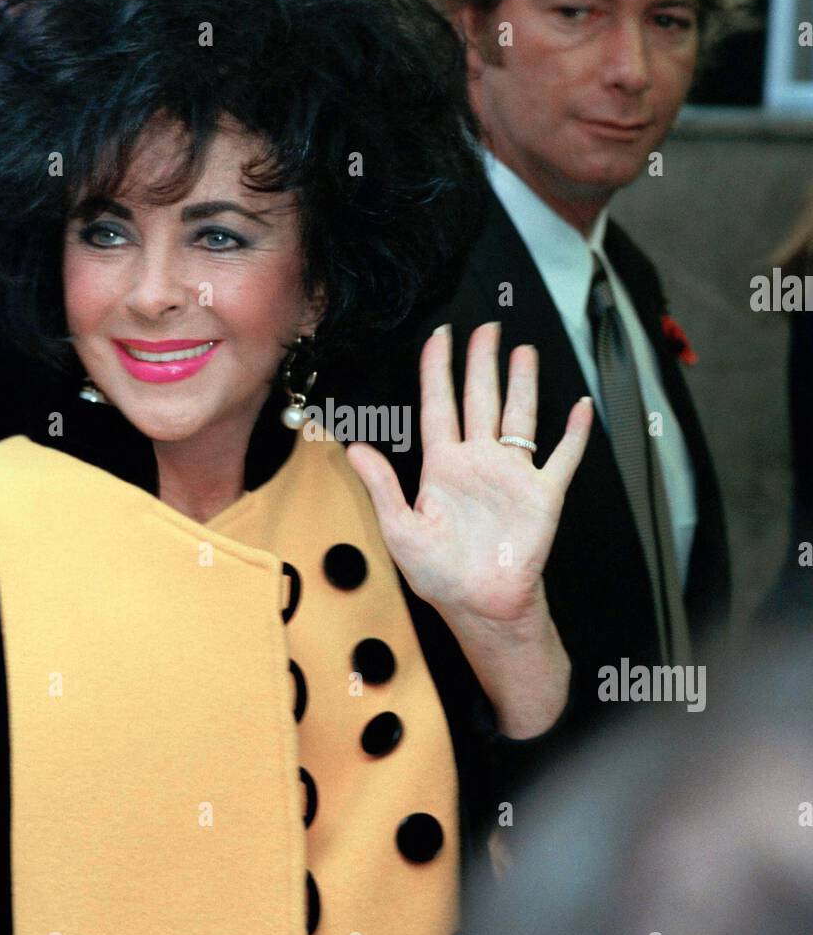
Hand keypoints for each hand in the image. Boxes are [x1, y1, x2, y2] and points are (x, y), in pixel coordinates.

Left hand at [346, 321, 592, 626]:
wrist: (480, 606)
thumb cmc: (439, 575)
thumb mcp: (399, 529)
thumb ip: (381, 485)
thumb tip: (355, 448)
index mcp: (443, 467)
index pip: (440, 406)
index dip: (438, 371)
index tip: (439, 337)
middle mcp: (478, 463)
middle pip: (481, 399)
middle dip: (482, 362)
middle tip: (487, 328)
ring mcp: (512, 475)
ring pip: (519, 416)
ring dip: (522, 384)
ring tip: (524, 351)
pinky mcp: (542, 494)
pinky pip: (562, 457)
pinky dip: (574, 433)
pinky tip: (580, 407)